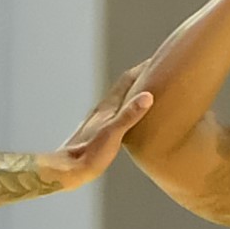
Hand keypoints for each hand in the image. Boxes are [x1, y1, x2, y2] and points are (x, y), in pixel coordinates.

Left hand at [53, 60, 153, 187]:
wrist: (68, 170)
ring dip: (136, 93)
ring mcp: (101, 121)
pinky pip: (120, 113)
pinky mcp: (100, 133)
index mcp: (108, 106)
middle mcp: (104, 110)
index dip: (144, 68)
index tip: (160, 59)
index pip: (128, 79)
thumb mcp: (114, 134)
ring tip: (151, 92)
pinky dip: (131, 109)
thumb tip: (148, 95)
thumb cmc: (90, 154)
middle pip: (125, 86)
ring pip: (122, 100)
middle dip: (143, 77)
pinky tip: (134, 118)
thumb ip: (130, 115)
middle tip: (161, 71)